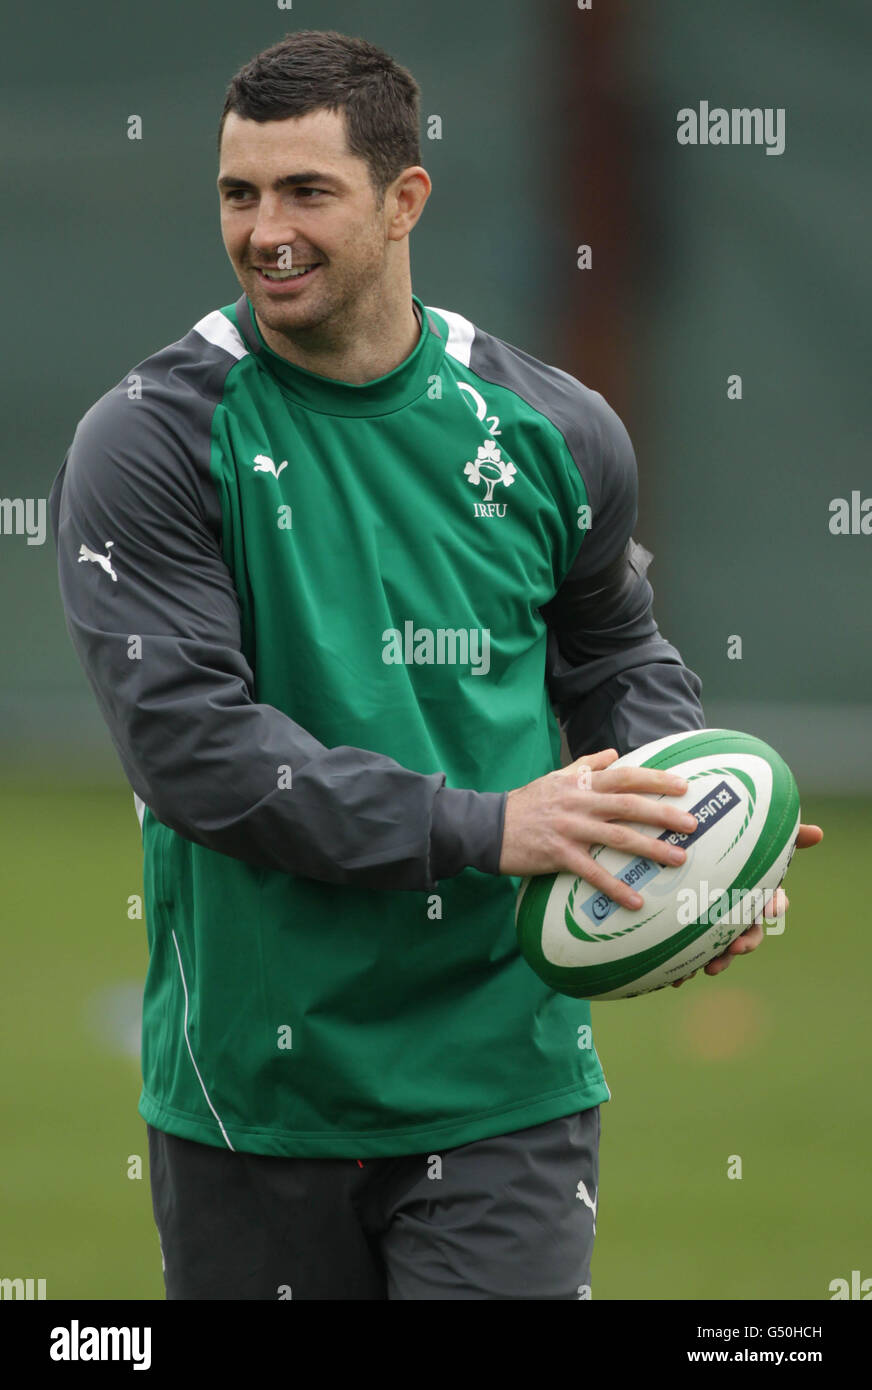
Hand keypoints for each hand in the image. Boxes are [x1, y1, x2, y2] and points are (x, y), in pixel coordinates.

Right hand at [499, 747, 698, 909]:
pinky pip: (593, 872)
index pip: (625, 776)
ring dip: (650, 848)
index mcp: (581, 783)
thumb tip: (614, 753)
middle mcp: (580, 803)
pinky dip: (615, 887)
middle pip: (629, 804)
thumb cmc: (526, 803)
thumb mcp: (555, 777)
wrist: (490, 826)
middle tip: (692, 824)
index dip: (655, 779)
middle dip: (663, 813)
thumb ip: (586, 765)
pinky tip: (636, 901)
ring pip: (617, 837)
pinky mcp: (559, 854)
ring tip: (677, 859)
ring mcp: (570, 828)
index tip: (683, 785)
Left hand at [671, 822, 823, 985]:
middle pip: (750, 934)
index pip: (774, 903)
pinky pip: (694, 953)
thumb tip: (819, 833)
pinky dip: (688, 966)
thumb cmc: (729, 848)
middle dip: (746, 943)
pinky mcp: (694, 934)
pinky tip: (678, 978)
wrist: (690, 856)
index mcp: (756, 894)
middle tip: (737, 946)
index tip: (770, 910)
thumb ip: (783, 837)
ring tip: (710, 968)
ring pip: (723, 948)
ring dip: (720, 960)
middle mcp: (741, 913)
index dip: (774, 906)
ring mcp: (718, 926)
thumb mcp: (752, 840)